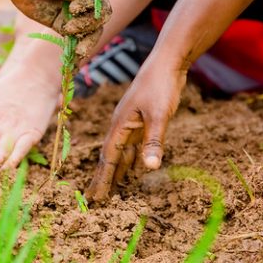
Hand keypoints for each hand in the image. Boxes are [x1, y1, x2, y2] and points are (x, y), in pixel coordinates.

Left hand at [3, 0, 111, 54]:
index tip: (73, 5)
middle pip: (102, 11)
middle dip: (90, 21)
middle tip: (70, 25)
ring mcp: (78, 10)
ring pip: (94, 27)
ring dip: (89, 38)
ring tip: (78, 49)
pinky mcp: (65, 24)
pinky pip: (77, 38)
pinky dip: (79, 48)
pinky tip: (76, 60)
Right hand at [85, 61, 186, 202]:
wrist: (167, 62)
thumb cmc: (161, 86)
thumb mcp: (159, 115)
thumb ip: (154, 141)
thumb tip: (149, 168)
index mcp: (121, 125)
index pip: (108, 158)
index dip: (102, 178)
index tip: (95, 197)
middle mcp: (122, 126)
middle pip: (111, 158)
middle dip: (104, 178)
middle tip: (97, 199)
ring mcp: (132, 123)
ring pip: (122, 153)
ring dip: (118, 171)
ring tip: (112, 190)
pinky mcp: (143, 120)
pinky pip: (134, 146)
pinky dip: (132, 160)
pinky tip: (135, 169)